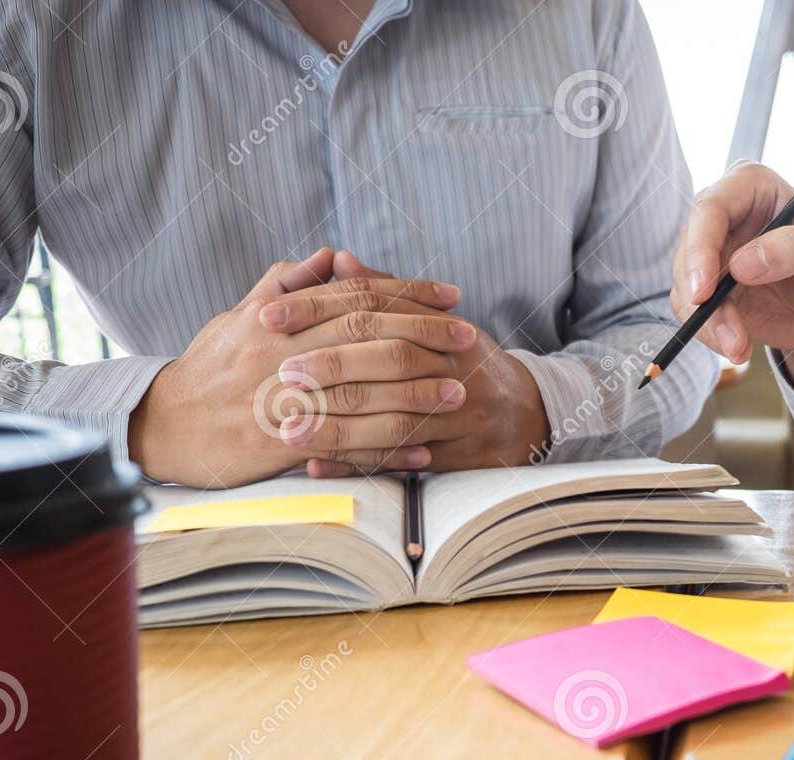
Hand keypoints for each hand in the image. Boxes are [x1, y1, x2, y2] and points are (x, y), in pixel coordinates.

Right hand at [129, 248, 467, 486]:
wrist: (165, 424)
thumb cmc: (210, 367)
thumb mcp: (241, 314)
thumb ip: (287, 283)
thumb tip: (329, 255)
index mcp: (280, 317)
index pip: (356, 295)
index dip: (408, 292)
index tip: (452, 294)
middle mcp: (285, 353)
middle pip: (368, 336)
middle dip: (425, 334)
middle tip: (470, 337)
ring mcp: (285, 399)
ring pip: (363, 391)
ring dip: (416, 393)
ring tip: (459, 392)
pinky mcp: (283, 444)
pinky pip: (346, 445)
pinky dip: (388, 449)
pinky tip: (424, 450)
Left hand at [269, 253, 549, 477]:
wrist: (525, 414)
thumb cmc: (464, 362)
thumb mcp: (433, 320)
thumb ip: (384, 292)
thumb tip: (338, 259)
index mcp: (440, 324)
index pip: (373, 307)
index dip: (318, 309)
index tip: (268, 315)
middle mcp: (455, 364)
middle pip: (390, 359)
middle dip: (333, 366)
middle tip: (282, 373)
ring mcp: (461, 411)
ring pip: (395, 416)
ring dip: (339, 426)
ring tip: (287, 430)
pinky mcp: (461, 453)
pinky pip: (405, 460)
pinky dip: (359, 464)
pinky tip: (318, 466)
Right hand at [672, 162, 793, 390]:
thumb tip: (743, 264)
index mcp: (752, 186)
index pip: (711, 207)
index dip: (701, 247)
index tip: (705, 290)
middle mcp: (724, 215)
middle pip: (689, 248)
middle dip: (700, 295)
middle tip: (726, 333)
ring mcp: (711, 253)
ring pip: (686, 285)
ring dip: (708, 323)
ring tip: (740, 348)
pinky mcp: (706, 289)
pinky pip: (690, 312)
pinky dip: (710, 335)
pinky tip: (738, 348)